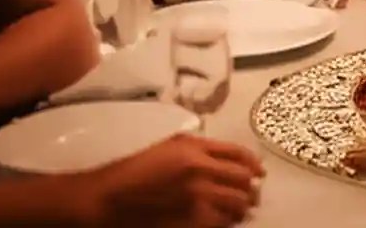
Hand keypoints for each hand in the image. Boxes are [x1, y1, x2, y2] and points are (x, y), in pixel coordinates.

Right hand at [85, 133, 263, 227]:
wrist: (107, 197)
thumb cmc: (133, 169)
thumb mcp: (167, 145)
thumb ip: (197, 147)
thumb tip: (223, 156)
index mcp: (195, 147)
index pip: (238, 153)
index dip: (253, 163)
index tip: (259, 171)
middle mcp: (201, 170)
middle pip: (243, 179)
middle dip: (251, 187)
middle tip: (251, 193)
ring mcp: (198, 197)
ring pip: (238, 203)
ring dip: (243, 206)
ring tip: (241, 209)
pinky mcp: (193, 220)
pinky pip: (222, 222)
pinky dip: (227, 221)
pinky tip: (224, 220)